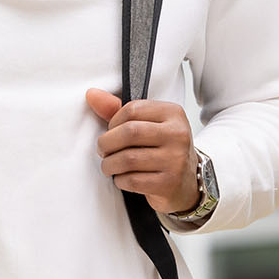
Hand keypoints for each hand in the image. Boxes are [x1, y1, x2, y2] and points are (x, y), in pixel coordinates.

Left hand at [85, 90, 198, 214]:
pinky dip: (120, 180)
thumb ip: (117, 109)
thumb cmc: (161, 150)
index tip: (111, 131)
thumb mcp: (145, 124)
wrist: (185, 183)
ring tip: (109, 165)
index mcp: (173, 113)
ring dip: (109, 164)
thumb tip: (92, 95)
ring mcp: (176, 160)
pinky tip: (122, 178)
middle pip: (130, 132)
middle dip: (107, 143)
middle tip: (103, 150)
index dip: (113, 121)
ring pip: (128, 159)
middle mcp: (178, 135)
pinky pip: (133, 180)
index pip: (133, 109)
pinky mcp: (169, 183)